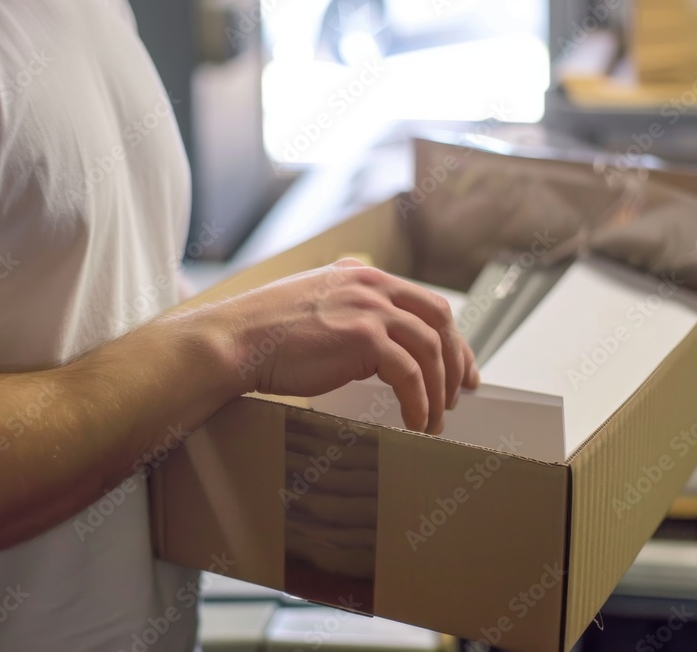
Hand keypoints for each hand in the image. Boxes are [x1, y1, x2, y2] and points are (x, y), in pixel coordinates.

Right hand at [210, 259, 479, 433]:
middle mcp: (371, 285)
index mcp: (362, 275)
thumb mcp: (313, 302)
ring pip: (430, 349)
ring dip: (439, 389)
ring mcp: (369, 309)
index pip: (425, 302)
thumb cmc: (263, 331)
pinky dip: (418, 402)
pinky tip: (414, 421)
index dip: (449, 336)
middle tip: (462, 391)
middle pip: (439, 320)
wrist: (234, 340)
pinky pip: (409, 374)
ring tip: (435, 419)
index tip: (458, 364)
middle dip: (456, 359)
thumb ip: (346, 308)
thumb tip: (373, 344)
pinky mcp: (363, 338)